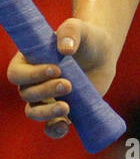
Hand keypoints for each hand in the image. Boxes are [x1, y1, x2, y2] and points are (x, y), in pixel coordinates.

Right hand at [6, 18, 116, 139]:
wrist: (103, 52)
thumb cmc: (86, 37)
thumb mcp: (79, 28)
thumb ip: (70, 32)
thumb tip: (65, 49)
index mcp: (28, 61)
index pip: (17, 73)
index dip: (32, 75)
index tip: (56, 69)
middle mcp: (33, 82)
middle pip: (27, 94)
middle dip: (45, 91)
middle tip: (68, 84)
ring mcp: (46, 99)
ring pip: (34, 112)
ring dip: (46, 113)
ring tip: (66, 107)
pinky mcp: (62, 111)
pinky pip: (50, 126)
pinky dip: (54, 130)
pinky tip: (64, 127)